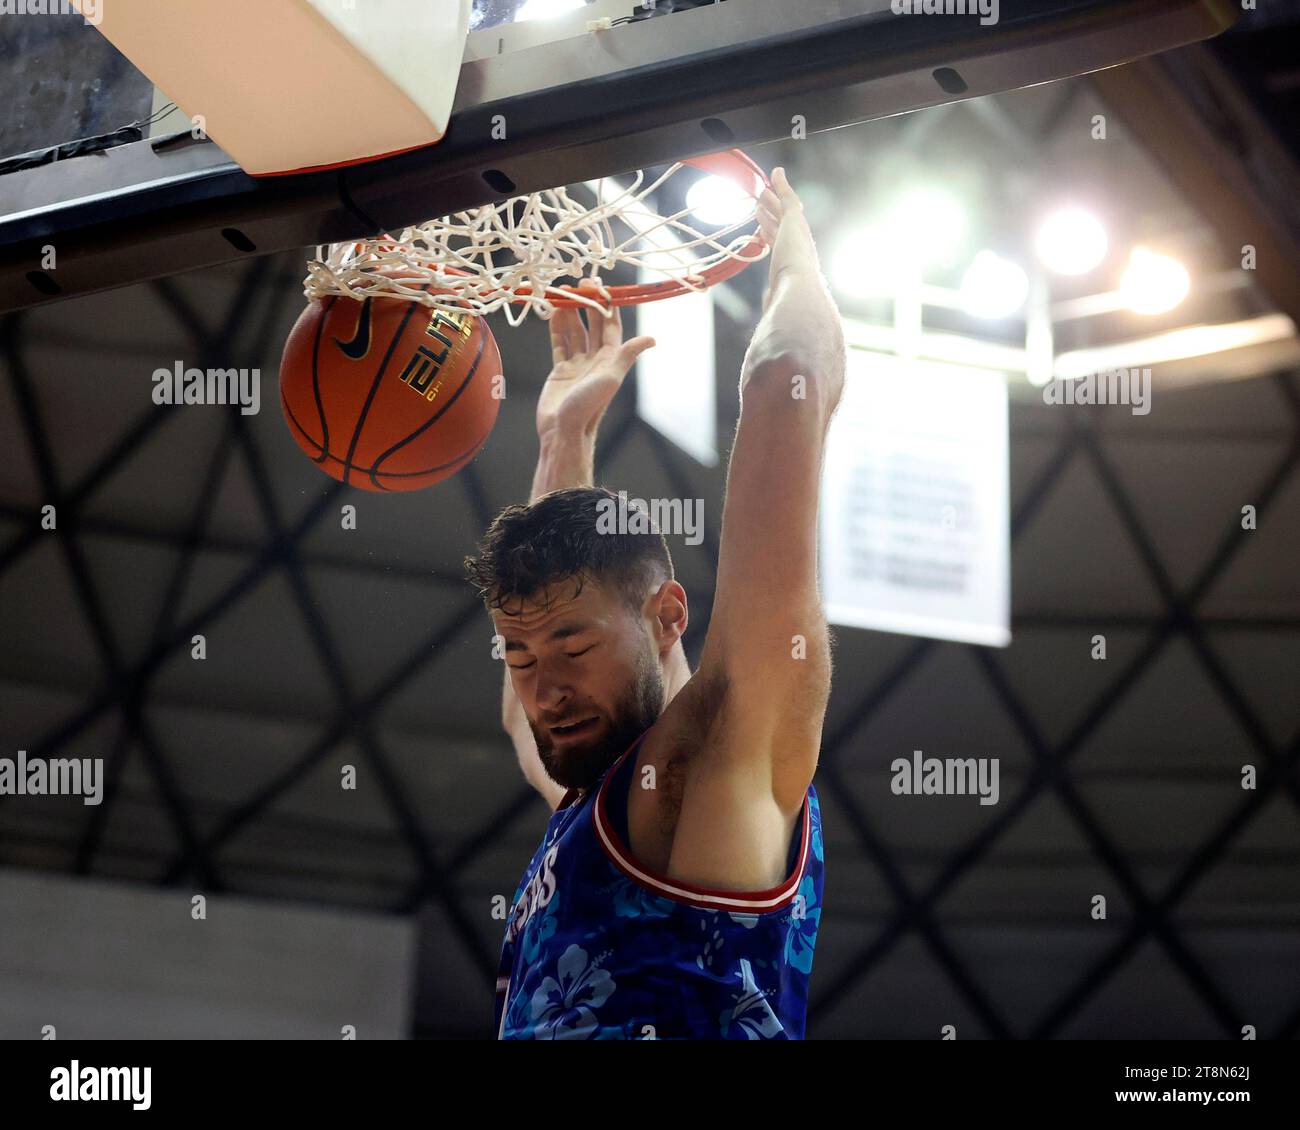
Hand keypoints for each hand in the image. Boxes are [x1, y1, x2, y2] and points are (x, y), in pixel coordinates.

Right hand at [536, 296, 654, 439]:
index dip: (606, 305)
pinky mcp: (560, 370)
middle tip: (578, 283)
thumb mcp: (610, 378)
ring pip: (574, 331)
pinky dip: (556, 328)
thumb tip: (652, 339)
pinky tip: (552, 313)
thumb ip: (626, 356)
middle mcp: (595, 359)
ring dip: (569, 312)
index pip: (610, 325)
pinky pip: (559, 343)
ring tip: (560, 293)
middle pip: (592, 324)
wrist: (564, 431)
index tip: (599, 286)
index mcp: (610, 359)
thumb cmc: (589, 407)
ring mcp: (577, 364)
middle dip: (586, 303)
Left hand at [744, 167, 843, 384]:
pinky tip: (775, 175)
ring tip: (765, 191)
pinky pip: (788, 208)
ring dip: (775, 207)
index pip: (787, 276)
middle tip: (766, 211)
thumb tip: (763, 389)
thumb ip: (774, 368)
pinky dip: (782, 190)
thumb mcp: (779, 363)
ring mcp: (802, 255)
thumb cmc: (792, 363)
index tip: (768, 251)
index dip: (777, 262)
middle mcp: (804, 274)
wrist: (802, 338)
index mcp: (799, 301)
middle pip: (787, 244)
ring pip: (786, 224)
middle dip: (776, 228)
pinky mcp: (797, 237)